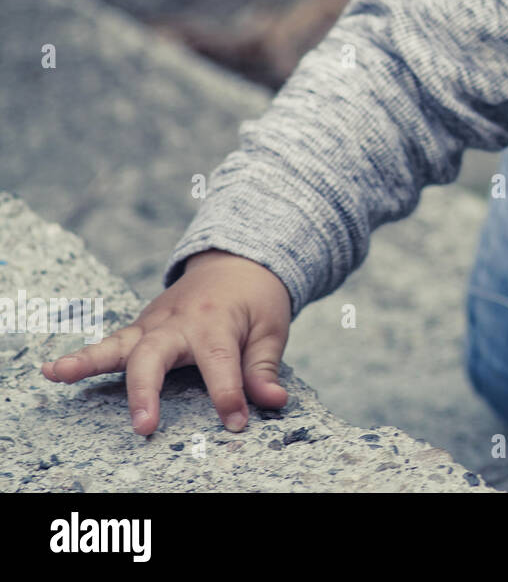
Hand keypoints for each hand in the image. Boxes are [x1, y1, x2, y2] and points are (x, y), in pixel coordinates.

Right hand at [40, 250, 292, 435]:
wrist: (236, 262)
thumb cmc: (256, 300)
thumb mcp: (270, 329)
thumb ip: (264, 368)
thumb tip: (273, 401)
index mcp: (216, 323)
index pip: (221, 365)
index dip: (228, 396)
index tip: (237, 423)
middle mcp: (178, 322)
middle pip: (155, 355)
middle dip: (147, 391)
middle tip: (144, 426)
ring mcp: (154, 324)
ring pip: (119, 344)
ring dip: (89, 361)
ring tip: (58, 374)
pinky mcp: (141, 328)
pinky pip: (110, 344)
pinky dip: (83, 357)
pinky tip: (53, 370)